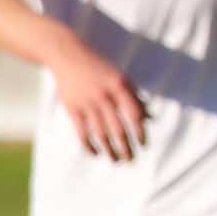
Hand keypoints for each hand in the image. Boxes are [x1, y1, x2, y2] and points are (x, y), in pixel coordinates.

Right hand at [52, 43, 148, 161]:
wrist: (67, 55)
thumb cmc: (98, 67)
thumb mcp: (119, 77)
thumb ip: (135, 96)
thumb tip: (149, 118)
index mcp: (119, 85)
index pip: (134, 114)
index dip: (141, 131)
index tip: (144, 144)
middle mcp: (104, 95)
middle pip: (119, 129)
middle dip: (126, 147)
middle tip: (131, 159)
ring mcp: (87, 103)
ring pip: (101, 134)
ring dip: (110, 151)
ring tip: (116, 160)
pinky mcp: (72, 109)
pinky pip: (82, 133)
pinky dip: (90, 146)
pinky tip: (97, 154)